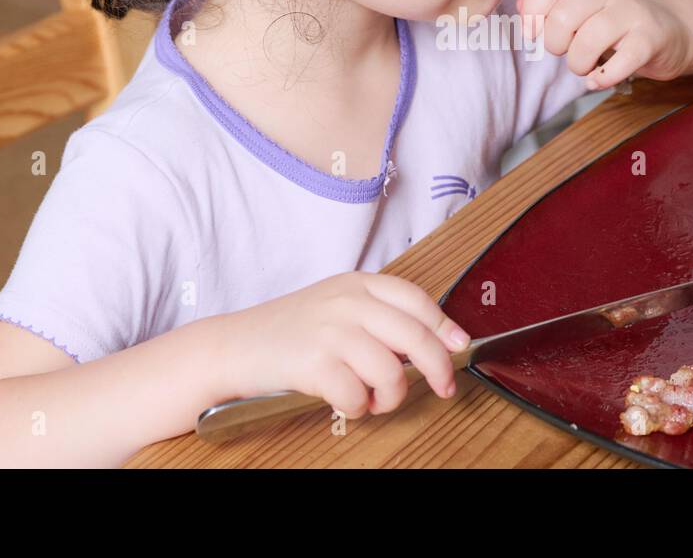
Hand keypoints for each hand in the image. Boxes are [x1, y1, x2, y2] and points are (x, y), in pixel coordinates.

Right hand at [218, 272, 469, 417]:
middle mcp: (348, 302)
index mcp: (357, 284)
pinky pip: (358, 395)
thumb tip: (427, 344)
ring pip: (391, 371)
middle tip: (443, 388)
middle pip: (415, 336)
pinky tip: (346, 402)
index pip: (416, 299)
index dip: (444, 326)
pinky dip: (358, 407)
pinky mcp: (314, 363)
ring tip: (374, 400)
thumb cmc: (287, 332)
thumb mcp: (335, 306)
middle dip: (438, 368)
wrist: (233, 346)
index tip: (460, 346)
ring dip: (390, 397)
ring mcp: (331, 331)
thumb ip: (376, 316)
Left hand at [515, 0, 692, 89]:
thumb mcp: (584, 9)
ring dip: (578, 64)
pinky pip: (620, 62)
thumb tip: (521, 6)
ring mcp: (632, 14)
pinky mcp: (650, 40)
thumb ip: (551, 6)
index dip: (533, 11)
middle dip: (556, 44)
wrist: (674, 31)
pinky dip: (603, 77)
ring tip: (585, 66)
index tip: (533, 32)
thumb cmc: (619, 25)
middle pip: (564, 17)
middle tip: (567, 51)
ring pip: (588, 41)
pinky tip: (599, 78)